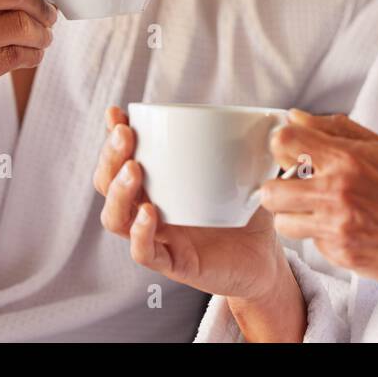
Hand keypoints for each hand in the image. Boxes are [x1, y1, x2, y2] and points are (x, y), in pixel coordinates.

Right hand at [92, 106, 288, 302]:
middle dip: (111, 157)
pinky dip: (141, 233)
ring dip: (119, 192)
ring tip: (133, 169)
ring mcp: (158, 237)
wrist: (265, 259)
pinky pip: (145, 252)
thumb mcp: (243, 172)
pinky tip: (149, 213)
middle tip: (125, 135)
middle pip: (110, 184)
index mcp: (159, 183)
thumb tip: (266, 115)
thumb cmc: (247, 212)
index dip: (113, 135)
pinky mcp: (173, 263)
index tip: (116, 112)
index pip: (123, 157)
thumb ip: (244, 146)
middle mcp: (150, 208)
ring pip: (117, 218)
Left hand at [260, 110, 377, 311]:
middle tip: (302, 185)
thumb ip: (337, 131)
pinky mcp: (342, 256)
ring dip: (295, 216)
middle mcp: (337, 194)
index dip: (283, 145)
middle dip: (281, 186)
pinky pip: (312, 244)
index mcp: (348, 159)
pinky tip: (350, 229)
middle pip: (270, 189)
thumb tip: (296, 117)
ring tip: (321, 210)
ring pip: (282, 223)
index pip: (283, 142)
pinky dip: (323, 236)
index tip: (294, 151)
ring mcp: (337, 229)